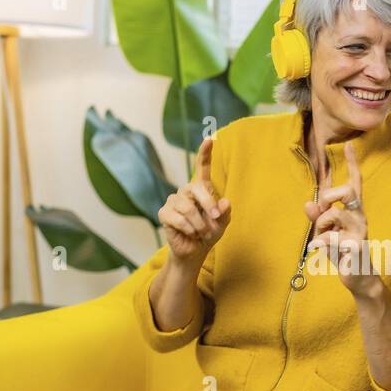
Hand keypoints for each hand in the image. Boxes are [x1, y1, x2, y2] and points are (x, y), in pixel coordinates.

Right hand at [159, 138, 230, 267]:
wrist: (194, 250)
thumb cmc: (209, 233)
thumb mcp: (222, 224)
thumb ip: (225, 213)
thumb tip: (225, 202)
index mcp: (201, 189)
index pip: (202, 167)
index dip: (205, 153)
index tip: (210, 139)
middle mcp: (186, 191)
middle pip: (196, 188)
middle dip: (208, 205)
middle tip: (215, 220)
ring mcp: (173, 201)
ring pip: (188, 207)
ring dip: (199, 224)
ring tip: (201, 232)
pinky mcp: (164, 213)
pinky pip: (178, 219)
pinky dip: (188, 229)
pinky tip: (189, 233)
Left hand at [305, 143, 378, 296]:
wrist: (358, 278)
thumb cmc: (342, 252)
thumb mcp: (327, 232)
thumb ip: (318, 217)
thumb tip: (308, 203)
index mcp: (355, 211)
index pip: (356, 183)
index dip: (353, 164)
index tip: (350, 145)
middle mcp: (360, 217)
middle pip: (347, 191)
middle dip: (329, 196)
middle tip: (322, 210)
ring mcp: (360, 232)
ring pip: (334, 214)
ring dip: (322, 224)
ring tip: (322, 237)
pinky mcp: (355, 247)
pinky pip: (330, 237)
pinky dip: (320, 243)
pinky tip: (320, 250)